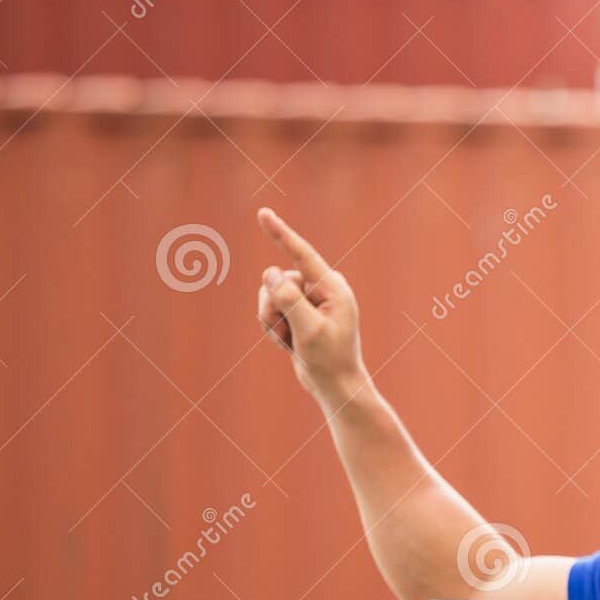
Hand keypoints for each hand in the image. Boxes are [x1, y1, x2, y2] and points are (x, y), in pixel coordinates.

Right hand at [256, 208, 367, 405]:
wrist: (335, 386)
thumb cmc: (328, 361)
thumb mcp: (308, 331)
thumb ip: (289, 300)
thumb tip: (270, 272)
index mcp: (334, 288)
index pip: (302, 254)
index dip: (281, 233)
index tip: (263, 213)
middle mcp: (323, 288)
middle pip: (278, 282)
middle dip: (273, 309)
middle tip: (290, 336)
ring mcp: (311, 299)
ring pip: (269, 295)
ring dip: (272, 322)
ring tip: (292, 342)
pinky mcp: (300, 310)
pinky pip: (271, 308)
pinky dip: (273, 328)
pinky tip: (290, 343)